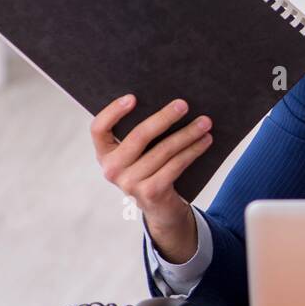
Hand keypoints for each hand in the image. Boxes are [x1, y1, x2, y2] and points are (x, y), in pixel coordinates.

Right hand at [90, 95, 211, 261]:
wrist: (161, 208)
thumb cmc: (151, 170)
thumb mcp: (139, 154)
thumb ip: (142, 134)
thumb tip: (170, 103)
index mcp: (104, 154)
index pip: (98, 129)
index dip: (113, 111)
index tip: (133, 97)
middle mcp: (111, 169)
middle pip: (139, 136)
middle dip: (164, 117)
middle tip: (183, 105)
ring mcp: (129, 183)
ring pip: (163, 150)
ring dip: (187, 134)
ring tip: (204, 122)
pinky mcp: (150, 192)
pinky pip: (176, 165)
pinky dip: (193, 150)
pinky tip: (205, 141)